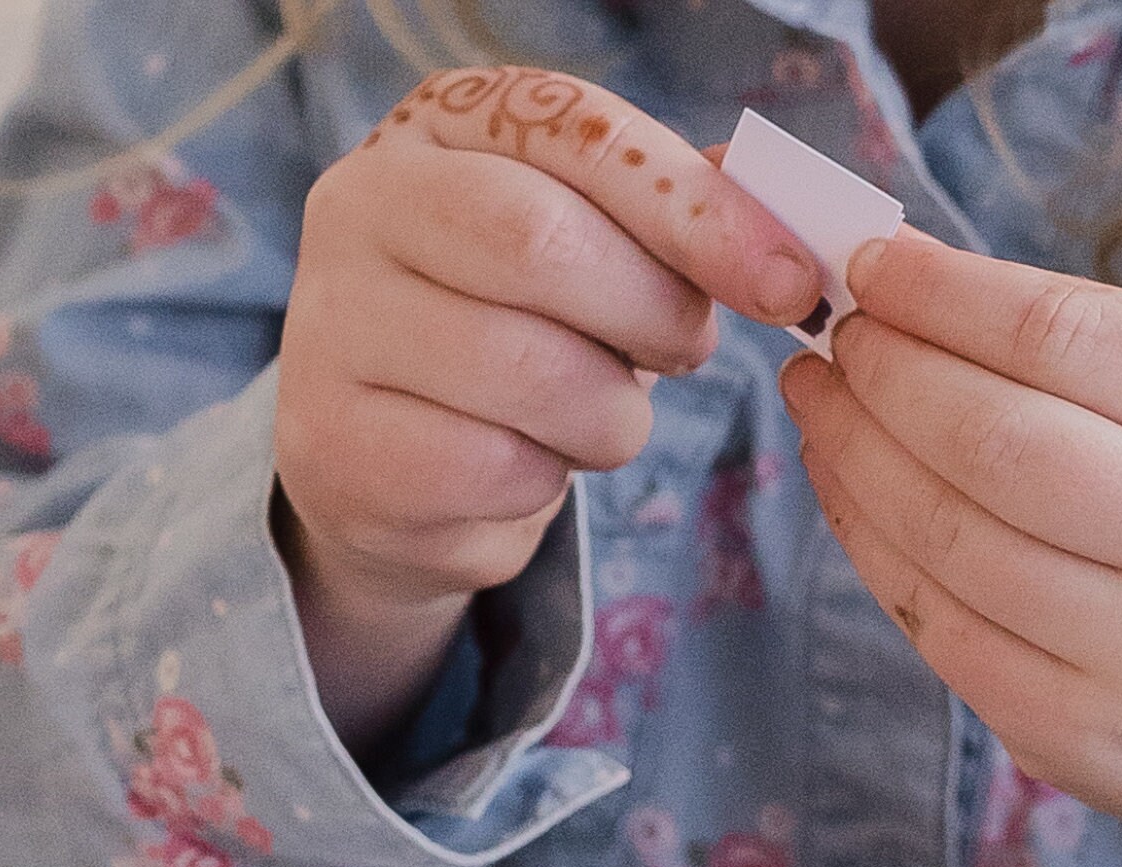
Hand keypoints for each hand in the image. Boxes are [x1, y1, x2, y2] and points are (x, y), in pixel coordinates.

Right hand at [278, 68, 821, 752]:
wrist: (390, 464)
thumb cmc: (517, 331)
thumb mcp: (593, 250)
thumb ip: (674, 214)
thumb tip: (780, 204)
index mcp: (435, 129)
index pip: (575, 133)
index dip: (695, 207)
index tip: (789, 279)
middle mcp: (358, 206)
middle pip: (540, 245)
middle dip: (652, 314)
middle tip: (682, 350)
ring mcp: (332, 329)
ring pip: (531, 374)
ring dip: (610, 417)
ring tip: (594, 417)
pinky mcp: (335, 449)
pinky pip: (494, 469)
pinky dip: (545, 483)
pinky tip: (526, 466)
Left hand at [780, 233, 1121, 866]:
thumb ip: (1090, 349)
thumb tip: (905, 280)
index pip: (1067, 339)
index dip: (944, 295)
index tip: (869, 260)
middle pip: (995, 441)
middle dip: (887, 373)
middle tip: (836, 333)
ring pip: (949, 535)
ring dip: (855, 452)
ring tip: (820, 397)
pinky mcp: (1074, 731)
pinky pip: (935, 621)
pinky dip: (868, 540)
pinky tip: (845, 484)